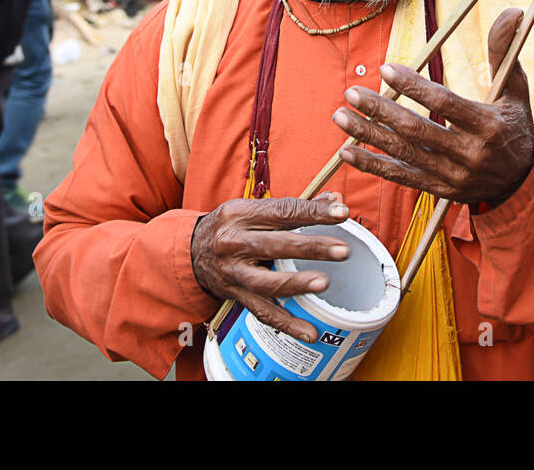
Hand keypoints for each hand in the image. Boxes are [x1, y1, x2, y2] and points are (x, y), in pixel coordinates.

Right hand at [191, 193, 349, 342]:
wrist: (191, 251)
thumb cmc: (231, 226)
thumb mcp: (253, 209)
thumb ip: (294, 207)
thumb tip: (334, 201)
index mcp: (241, 214)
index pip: (281, 211)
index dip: (313, 212)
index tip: (341, 213)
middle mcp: (233, 242)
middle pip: (275, 245)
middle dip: (311, 247)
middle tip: (342, 250)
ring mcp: (232, 272)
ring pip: (266, 282)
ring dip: (296, 284)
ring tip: (324, 283)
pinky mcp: (234, 295)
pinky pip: (262, 312)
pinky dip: (287, 323)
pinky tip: (310, 331)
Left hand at [334, 8, 533, 206]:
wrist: (523, 181)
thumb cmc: (515, 127)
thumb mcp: (517, 90)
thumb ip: (504, 51)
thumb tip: (511, 11)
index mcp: (488, 126)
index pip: (445, 104)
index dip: (414, 87)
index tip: (386, 69)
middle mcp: (469, 154)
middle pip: (417, 131)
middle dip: (381, 111)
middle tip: (352, 92)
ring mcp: (451, 175)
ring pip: (403, 154)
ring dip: (368, 135)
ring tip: (341, 116)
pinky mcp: (438, 189)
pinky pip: (400, 177)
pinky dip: (372, 165)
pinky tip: (347, 151)